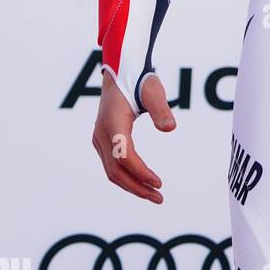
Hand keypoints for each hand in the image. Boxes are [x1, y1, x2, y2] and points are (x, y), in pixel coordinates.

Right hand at [91, 69, 175, 202]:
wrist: (120, 71)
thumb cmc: (139, 79)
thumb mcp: (153, 90)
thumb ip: (161, 109)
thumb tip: (170, 129)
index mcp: (113, 123)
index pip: (124, 157)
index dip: (141, 173)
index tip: (159, 183)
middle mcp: (102, 134)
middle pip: (116, 171)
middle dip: (137, 187)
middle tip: (159, 198)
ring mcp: (99, 138)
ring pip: (112, 171)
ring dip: (132, 185)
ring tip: (154, 194)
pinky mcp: (102, 140)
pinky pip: (112, 165)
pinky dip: (126, 176)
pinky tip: (142, 181)